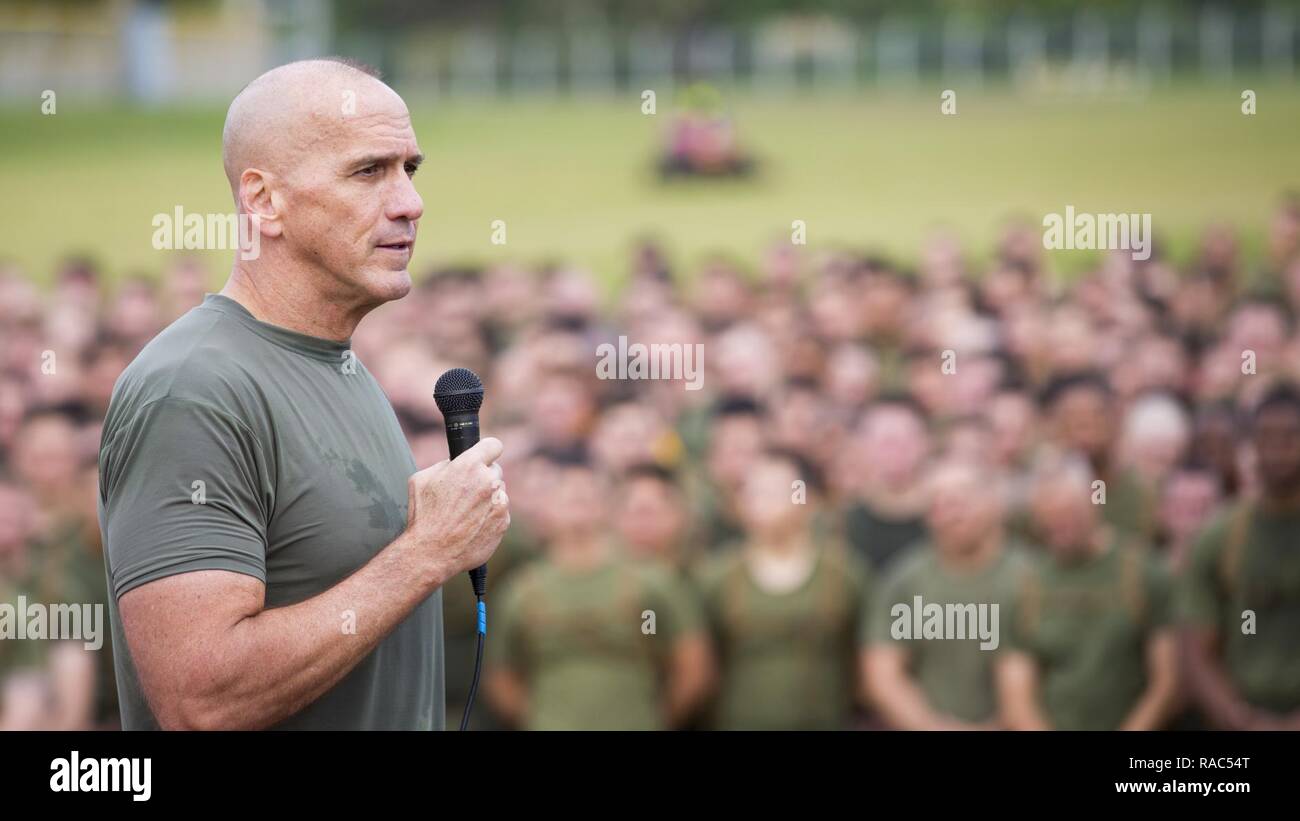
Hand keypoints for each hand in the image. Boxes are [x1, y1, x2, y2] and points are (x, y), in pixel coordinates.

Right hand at [403, 437, 509, 586]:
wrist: (431, 552)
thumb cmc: (423, 516)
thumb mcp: (422, 479)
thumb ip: (445, 465)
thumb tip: (455, 463)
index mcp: (469, 466)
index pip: (493, 445)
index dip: (487, 450)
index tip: (484, 455)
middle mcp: (488, 481)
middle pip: (495, 470)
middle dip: (483, 477)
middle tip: (467, 490)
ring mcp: (499, 502)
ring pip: (498, 491)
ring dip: (487, 497)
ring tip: (465, 512)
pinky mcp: (503, 521)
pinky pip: (500, 511)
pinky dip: (490, 516)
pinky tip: (472, 525)